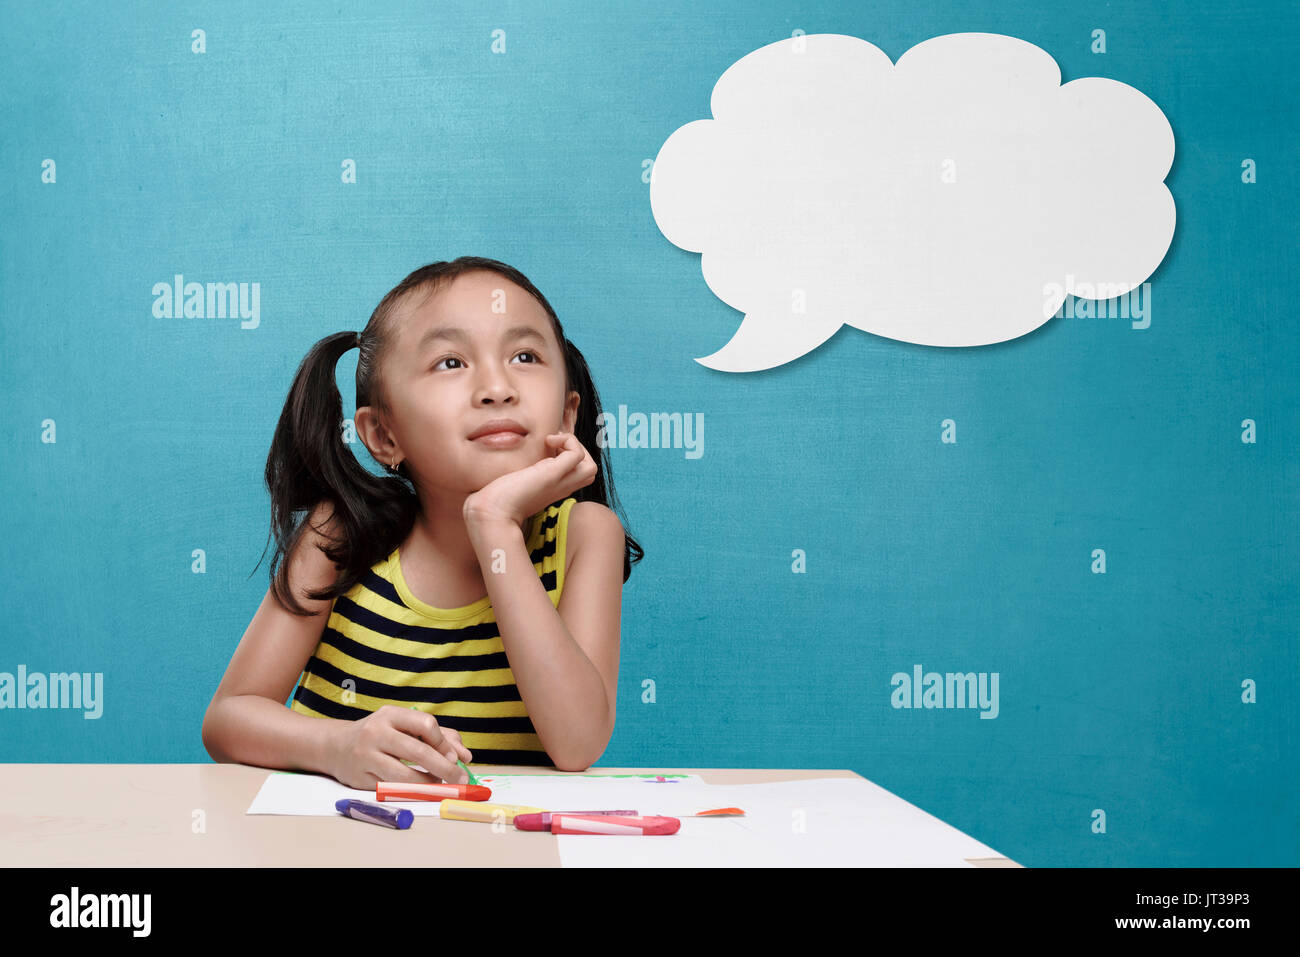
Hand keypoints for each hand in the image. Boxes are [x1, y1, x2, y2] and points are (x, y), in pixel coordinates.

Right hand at [325, 705, 472, 790]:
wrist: (336, 746)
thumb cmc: (380, 735)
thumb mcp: (404, 726)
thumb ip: (437, 736)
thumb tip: (464, 756)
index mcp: (391, 714)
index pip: (426, 724)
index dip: (444, 743)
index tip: (455, 758)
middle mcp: (376, 732)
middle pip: (418, 751)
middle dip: (445, 768)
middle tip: (460, 779)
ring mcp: (366, 756)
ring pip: (404, 776)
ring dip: (428, 784)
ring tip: (439, 785)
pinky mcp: (360, 779)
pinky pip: (392, 789)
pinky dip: (411, 792)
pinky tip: (419, 790)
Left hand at [462, 432, 596, 527]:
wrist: (490, 514)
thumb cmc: (495, 501)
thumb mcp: (515, 484)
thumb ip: (521, 475)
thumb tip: (511, 460)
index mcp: (554, 490)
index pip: (577, 474)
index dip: (569, 458)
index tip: (549, 449)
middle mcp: (560, 488)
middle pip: (589, 471)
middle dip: (576, 451)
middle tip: (553, 445)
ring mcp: (559, 482)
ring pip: (590, 466)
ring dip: (575, 446)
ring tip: (553, 442)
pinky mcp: (552, 475)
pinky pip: (577, 454)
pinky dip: (568, 441)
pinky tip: (548, 441)